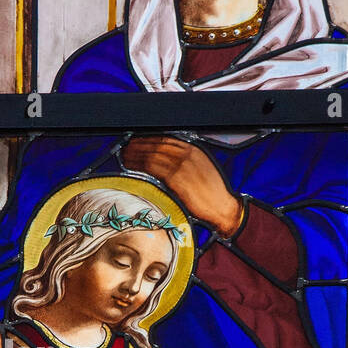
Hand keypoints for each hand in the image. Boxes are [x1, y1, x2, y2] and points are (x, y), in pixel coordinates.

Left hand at [121, 135, 241, 235]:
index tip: (137, 141)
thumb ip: (185, 163)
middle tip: (126, 148)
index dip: (149, 139)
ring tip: (125, 156)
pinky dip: (139, 165)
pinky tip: (130, 165)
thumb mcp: (202, 171)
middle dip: (139, 145)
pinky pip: (152, 167)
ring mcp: (181, 164)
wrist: (223, 208)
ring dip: (135, 154)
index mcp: (194, 150)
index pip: (166, 139)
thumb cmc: (212, 194)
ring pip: (152, 154)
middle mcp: (187, 154)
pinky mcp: (176, 177)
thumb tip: (165, 162)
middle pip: (157, 144)